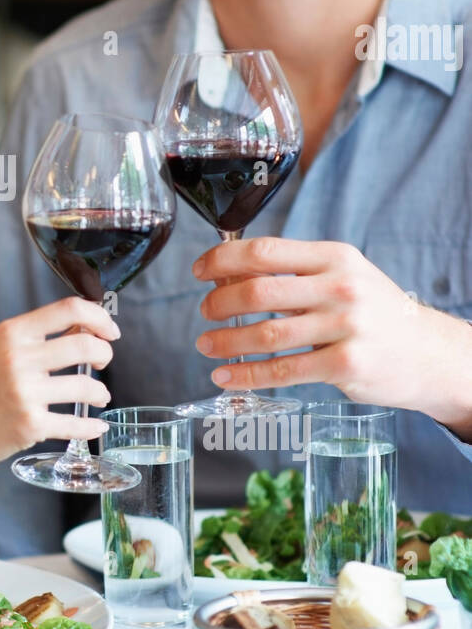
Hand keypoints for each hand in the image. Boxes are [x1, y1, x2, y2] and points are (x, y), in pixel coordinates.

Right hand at [0, 296, 118, 478]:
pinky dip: (92, 427)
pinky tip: (96, 427)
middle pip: (86, 344)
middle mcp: (18, 358)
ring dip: (100, 393)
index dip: (99, 317)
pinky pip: (76, 424)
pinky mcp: (29, 425)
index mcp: (11, 333)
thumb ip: (32, 341)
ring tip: (98, 398)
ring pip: (86, 386)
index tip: (109, 331)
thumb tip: (81, 329)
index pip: (69, 309)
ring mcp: (24, 392)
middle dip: (104, 354)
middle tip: (103, 363)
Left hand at [191, 236, 471, 426]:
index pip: (265, 251)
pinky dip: (247, 375)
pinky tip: (225, 377)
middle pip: (258, 290)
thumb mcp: (343, 278)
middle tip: (205, 312)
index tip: (199, 270)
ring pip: (267, 334)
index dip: (222, 259)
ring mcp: (346, 327)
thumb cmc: (375, 314)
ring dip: (226, 342)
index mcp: (334, 257)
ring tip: (206, 345)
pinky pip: (283, 371)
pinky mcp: (346, 365)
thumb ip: (294, 274)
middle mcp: (341, 287)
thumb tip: (227, 276)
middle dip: (219, 302)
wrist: (430, 354)